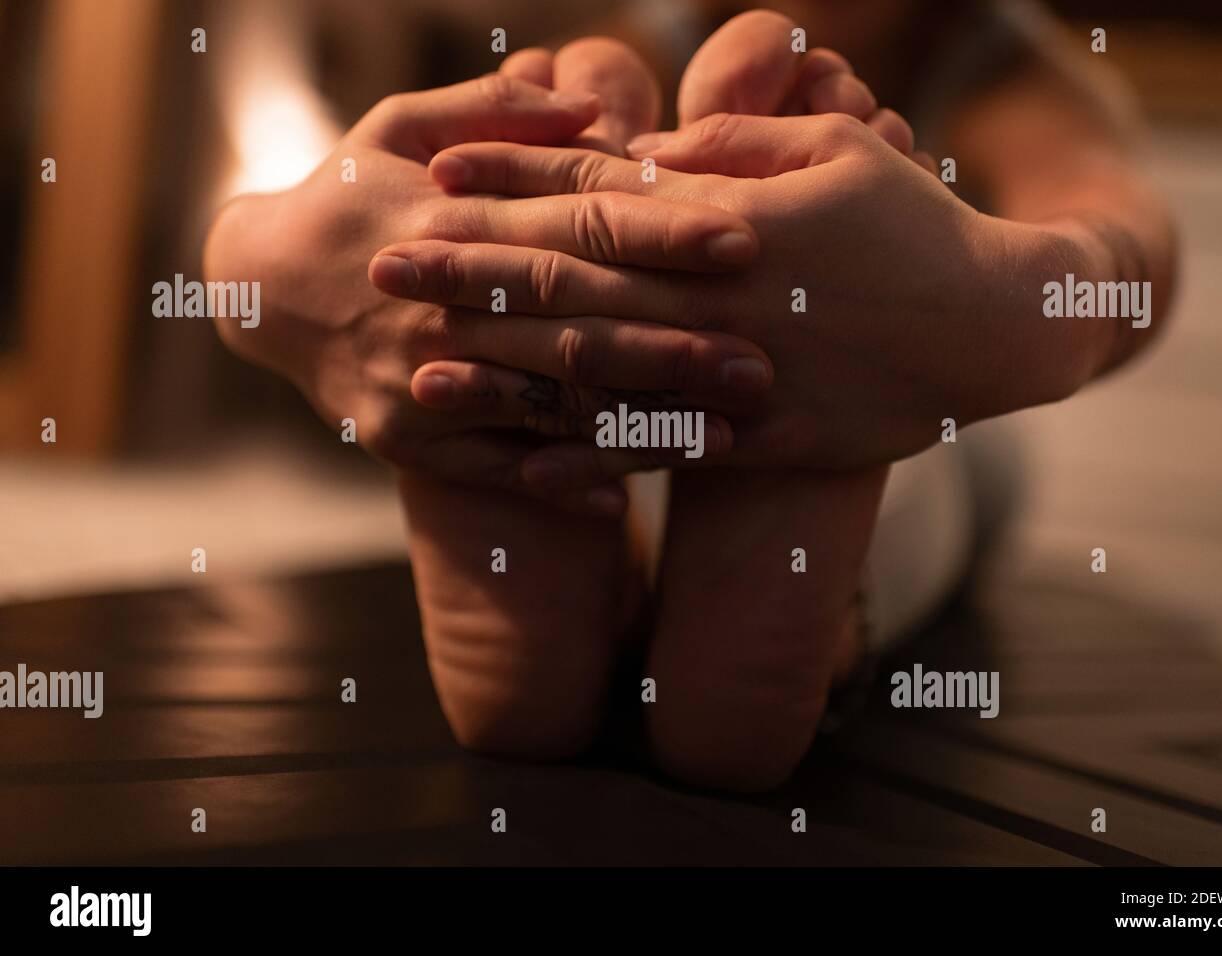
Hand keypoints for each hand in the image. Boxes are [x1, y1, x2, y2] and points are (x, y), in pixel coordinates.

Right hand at [203, 69, 768, 514]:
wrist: (259, 285)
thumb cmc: (350, 193)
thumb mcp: (400, 126)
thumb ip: (495, 111)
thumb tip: (590, 102)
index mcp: (451, 222)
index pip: (575, 226)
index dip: (661, 233)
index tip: (744, 239)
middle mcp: (440, 307)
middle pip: (576, 330)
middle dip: (673, 348)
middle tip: (762, 362)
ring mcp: (420, 382)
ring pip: (547, 410)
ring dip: (638, 426)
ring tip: (725, 436)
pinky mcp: (407, 441)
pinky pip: (492, 469)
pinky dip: (555, 482)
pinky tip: (623, 495)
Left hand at [397, 106, 1092, 487]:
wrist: (998, 328)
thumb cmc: (916, 223)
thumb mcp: (839, 149)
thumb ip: (743, 145)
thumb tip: (659, 141)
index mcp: (734, 217)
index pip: (600, 194)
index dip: (512, 184)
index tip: (433, 179)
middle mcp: (723, 297)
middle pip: (575, 281)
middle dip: (471, 272)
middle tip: (384, 264)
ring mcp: (738, 375)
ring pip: (601, 373)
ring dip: (506, 373)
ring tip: (422, 371)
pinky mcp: (761, 438)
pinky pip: (664, 455)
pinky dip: (594, 461)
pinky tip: (526, 467)